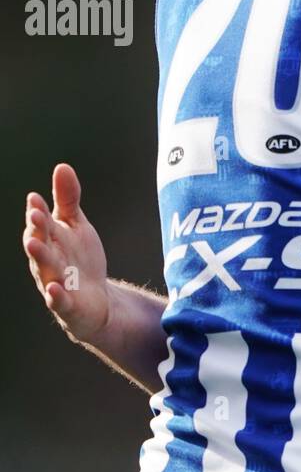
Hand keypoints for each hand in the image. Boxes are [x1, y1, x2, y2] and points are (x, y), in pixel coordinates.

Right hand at [23, 163, 110, 345]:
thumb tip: (62, 166)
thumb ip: (68, 199)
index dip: (37, 212)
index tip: (36, 198)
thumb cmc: (79, 259)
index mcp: (48, 240)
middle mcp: (46, 261)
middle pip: (39, 244)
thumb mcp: (76, 226)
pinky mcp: (67, 305)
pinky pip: (58, 301)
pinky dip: (55, 295)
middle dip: (36, 230)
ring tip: (34, 243)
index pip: (40, 224)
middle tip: (35, 215)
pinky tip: (54, 287)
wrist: (96, 299)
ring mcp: (54, 283)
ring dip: (39, 257)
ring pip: (44, 270)